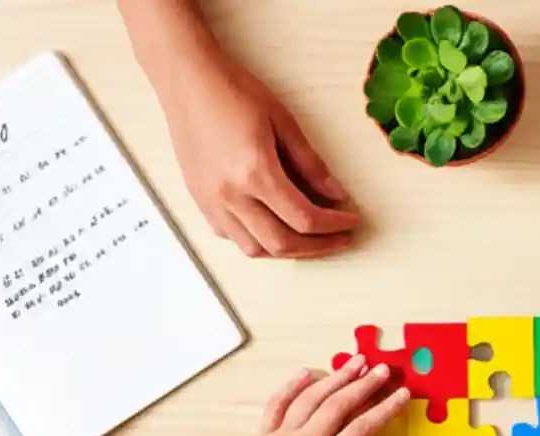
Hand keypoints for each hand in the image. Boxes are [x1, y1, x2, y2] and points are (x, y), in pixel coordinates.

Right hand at [159, 52, 358, 257]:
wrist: (187, 81)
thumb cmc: (234, 92)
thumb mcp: (283, 121)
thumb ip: (311, 163)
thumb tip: (336, 194)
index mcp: (255, 172)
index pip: (304, 218)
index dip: (334, 225)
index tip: (352, 222)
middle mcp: (230, 195)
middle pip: (282, 244)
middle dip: (318, 247)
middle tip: (341, 238)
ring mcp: (211, 201)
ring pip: (255, 249)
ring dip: (287, 249)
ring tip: (311, 238)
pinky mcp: (200, 200)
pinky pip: (232, 237)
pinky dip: (258, 240)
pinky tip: (274, 226)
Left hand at [208, 356, 410, 435]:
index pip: (363, 427)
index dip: (386, 408)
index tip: (403, 394)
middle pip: (340, 404)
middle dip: (364, 384)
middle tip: (383, 370)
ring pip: (312, 397)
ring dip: (336, 377)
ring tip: (356, 362)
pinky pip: (278, 403)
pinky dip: (292, 385)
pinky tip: (306, 372)